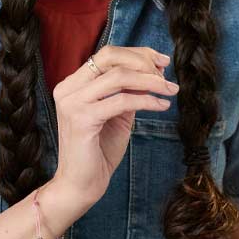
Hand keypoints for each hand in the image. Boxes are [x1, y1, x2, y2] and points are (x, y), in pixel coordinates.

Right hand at [49, 46, 177, 208]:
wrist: (81, 184)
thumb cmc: (99, 151)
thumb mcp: (117, 114)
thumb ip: (128, 92)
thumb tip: (153, 72)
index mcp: (73, 84)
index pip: (107, 55)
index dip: (137, 54)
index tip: (162, 62)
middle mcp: (68, 89)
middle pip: (110, 57)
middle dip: (143, 62)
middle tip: (166, 75)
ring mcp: (72, 102)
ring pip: (119, 77)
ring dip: (151, 81)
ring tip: (171, 90)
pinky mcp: (82, 119)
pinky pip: (123, 101)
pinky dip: (147, 100)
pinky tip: (162, 105)